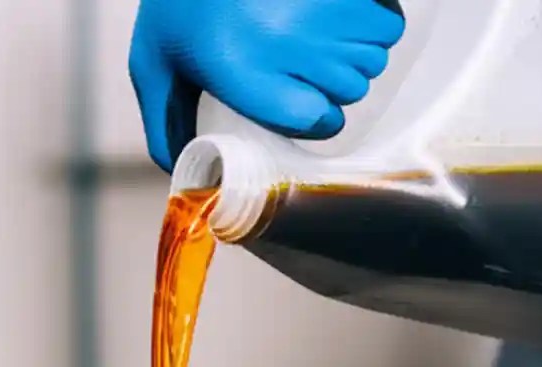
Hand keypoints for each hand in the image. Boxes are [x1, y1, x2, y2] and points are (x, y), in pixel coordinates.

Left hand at [129, 0, 405, 171]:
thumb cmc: (177, 3)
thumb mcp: (152, 63)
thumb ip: (164, 123)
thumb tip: (181, 173)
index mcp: (244, 74)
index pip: (317, 123)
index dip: (312, 119)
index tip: (298, 105)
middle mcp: (292, 47)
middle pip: (349, 92)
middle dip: (331, 85)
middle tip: (302, 64)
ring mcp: (326, 13)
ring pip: (372, 59)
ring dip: (354, 55)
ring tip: (319, 39)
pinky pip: (388, 23)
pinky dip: (375, 24)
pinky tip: (344, 19)